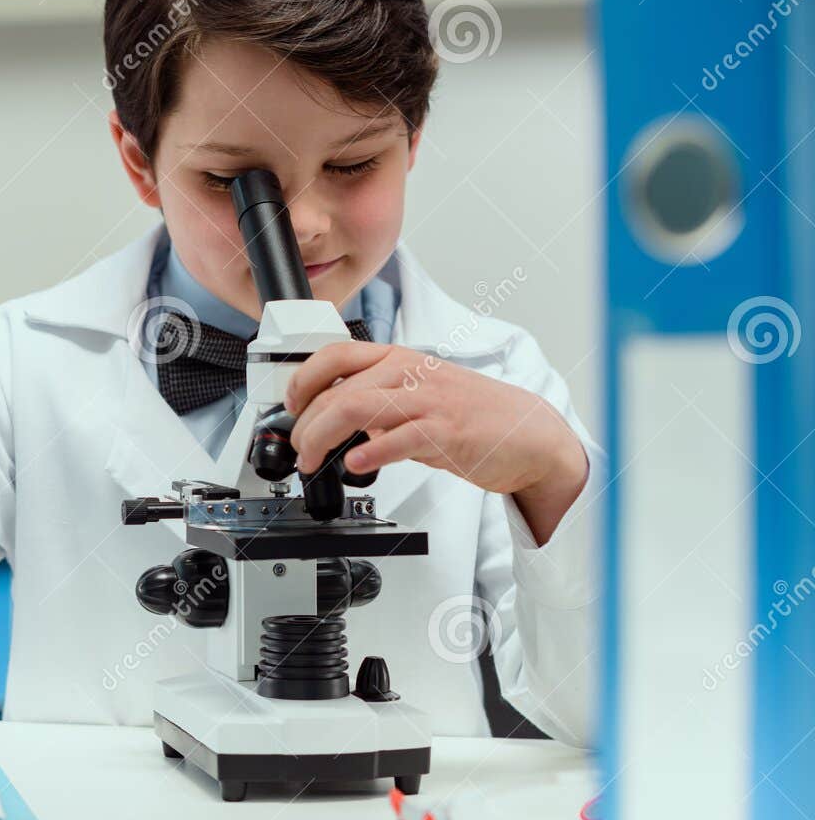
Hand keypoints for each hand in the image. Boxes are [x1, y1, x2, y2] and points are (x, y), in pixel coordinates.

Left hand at [283, 341, 588, 541]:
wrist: (529, 433)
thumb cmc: (474, 415)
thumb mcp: (419, 397)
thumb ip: (380, 406)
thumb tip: (344, 427)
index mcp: (399, 360)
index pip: (336, 354)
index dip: (303, 379)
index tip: (290, 405)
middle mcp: (410, 374)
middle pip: (337, 390)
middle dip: (305, 424)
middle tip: (301, 450)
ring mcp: (428, 402)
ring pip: (356, 408)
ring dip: (322, 437)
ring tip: (313, 460)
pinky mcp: (445, 432)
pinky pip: (398, 439)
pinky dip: (369, 453)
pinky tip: (356, 465)